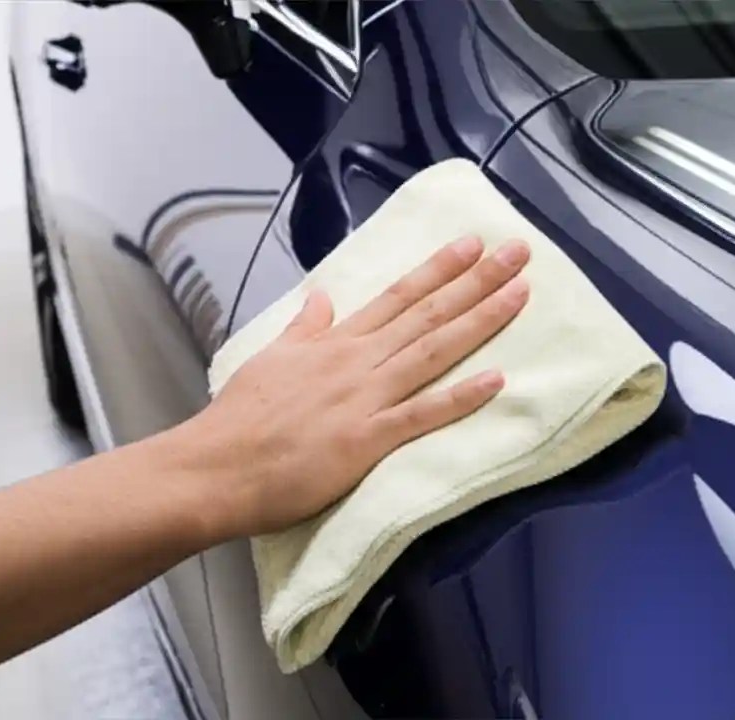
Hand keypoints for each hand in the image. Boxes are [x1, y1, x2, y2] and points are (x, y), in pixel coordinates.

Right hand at [184, 235, 530, 539]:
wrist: (215, 467)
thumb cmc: (239, 420)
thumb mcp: (270, 358)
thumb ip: (303, 329)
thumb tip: (321, 298)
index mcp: (336, 343)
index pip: (397, 296)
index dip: (438, 268)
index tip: (473, 244)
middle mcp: (357, 361)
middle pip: (428, 313)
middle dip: (476, 280)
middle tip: (519, 252)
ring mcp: (365, 398)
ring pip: (433, 350)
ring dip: (480, 320)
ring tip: (519, 294)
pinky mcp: (366, 440)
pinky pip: (422, 414)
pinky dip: (460, 396)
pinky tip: (496, 379)